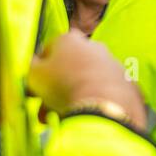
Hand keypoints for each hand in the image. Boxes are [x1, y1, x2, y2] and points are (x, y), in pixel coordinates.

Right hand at [28, 31, 146, 128]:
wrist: (103, 106)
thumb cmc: (64, 86)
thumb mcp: (33, 76)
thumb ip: (29, 67)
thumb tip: (29, 66)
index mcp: (69, 39)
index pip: (48, 51)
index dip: (38, 71)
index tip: (34, 88)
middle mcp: (93, 47)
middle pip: (68, 67)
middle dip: (55, 89)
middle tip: (46, 109)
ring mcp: (112, 64)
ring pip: (87, 81)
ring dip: (75, 96)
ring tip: (64, 117)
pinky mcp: (126, 83)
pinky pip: (106, 93)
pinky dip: (97, 103)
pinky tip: (88, 116)